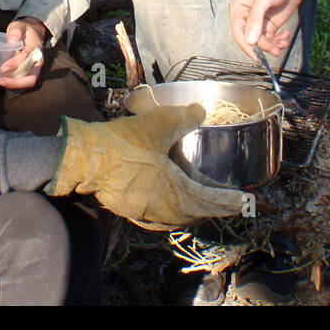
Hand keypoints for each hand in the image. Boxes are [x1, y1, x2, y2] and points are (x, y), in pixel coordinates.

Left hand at [0, 17, 46, 89]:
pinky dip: (0, 82)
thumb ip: (17, 31)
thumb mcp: (21, 26)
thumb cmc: (25, 30)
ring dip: (5, 84)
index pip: (27, 61)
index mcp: (36, 52)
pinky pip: (12, 81)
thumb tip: (12, 41)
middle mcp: (35, 65)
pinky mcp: (20, 73)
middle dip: (14, 83)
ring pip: (20, 83)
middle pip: (30, 80)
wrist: (31, 33)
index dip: (15, 65)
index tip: (3, 68)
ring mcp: (28, 71)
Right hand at [47, 104, 246, 229]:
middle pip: (196, 214)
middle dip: (213, 208)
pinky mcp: (131, 211)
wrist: (84, 159)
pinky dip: (173, 212)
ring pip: (177, 218)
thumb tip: (200, 111)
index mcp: (175, 193)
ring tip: (201, 200)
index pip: (210, 201)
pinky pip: (160, 218)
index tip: (244, 203)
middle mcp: (164, 210)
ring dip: (192, 210)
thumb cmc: (123, 143)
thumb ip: (184, 117)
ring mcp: (146, 213)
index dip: (229, 202)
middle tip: (226, 201)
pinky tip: (170, 202)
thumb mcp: (158, 124)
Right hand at [229, 0, 303, 55]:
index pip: (238, 33)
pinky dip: (278, 41)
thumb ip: (256, 19)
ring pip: (262, 41)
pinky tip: (286, 35)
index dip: (247, 47)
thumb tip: (249, 40)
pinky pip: (271, 38)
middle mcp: (246, 17)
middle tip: (277, 50)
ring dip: (272, 45)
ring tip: (284, 41)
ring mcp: (259, 21)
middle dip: (264, 47)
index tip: (258, 58)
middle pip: (250, 39)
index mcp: (239, 9)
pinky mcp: (270, 23)